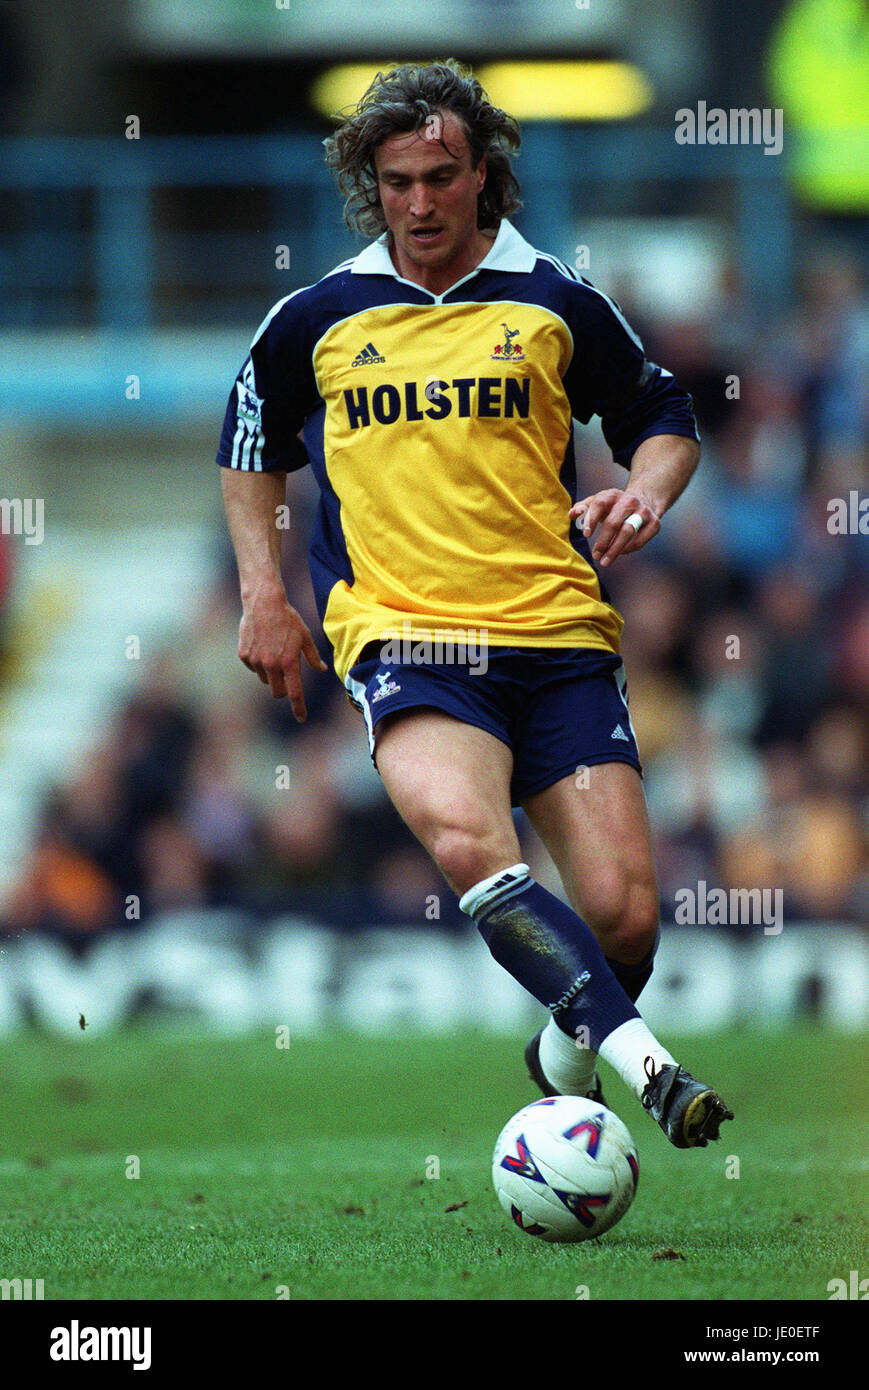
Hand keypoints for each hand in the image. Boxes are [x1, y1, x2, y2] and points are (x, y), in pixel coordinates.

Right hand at [238, 586, 328, 720]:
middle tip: (286, 674)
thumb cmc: (288, 619)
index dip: (298, 707)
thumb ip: (313, 656)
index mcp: (289, 662)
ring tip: (273, 650)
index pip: (294, 693)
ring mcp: (256, 661)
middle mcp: (271, 665)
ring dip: (270, 673)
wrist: (263, 603)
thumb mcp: (305, 636)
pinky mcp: (244, 655)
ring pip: (265, 679)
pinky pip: (253, 668)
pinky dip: (258, 663)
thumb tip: (322, 669)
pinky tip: (262, 645)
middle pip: (277, 691)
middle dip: (283, 688)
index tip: (301, 718)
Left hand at [568, 488, 660, 567]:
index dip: (592, 519)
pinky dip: (628, 549)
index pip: (600, 504)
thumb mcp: (598, 503)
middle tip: (595, 555)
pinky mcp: (654, 523)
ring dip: (614, 550)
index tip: (586, 534)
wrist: (643, 501)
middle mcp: (629, 500)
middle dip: (603, 542)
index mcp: (612, 494)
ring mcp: (643, 511)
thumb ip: (584, 508)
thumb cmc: (614, 506)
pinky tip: (620, 553)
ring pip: (628, 532)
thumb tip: (572, 514)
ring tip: (605, 561)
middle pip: (614, 523)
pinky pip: (640, 540)